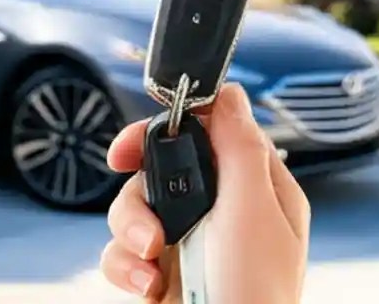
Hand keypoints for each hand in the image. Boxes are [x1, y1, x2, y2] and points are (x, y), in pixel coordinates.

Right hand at [99, 83, 309, 302]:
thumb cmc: (256, 296)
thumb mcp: (254, 210)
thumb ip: (238, 147)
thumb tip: (228, 94)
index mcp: (258, 191)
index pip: (211, 134)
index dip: (172, 126)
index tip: (138, 137)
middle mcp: (223, 215)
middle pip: (163, 168)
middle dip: (141, 182)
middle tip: (120, 172)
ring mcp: (189, 247)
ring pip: (135, 210)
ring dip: (129, 228)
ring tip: (148, 255)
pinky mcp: (161, 278)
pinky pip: (123, 254)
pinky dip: (124, 266)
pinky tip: (145, 286)